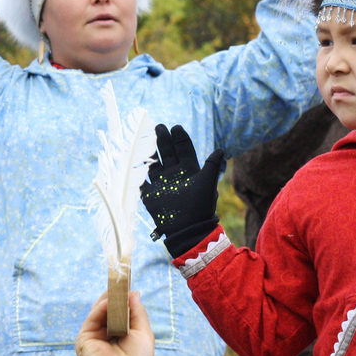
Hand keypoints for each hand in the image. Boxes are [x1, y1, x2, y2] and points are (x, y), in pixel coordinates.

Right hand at [75, 291, 154, 355]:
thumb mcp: (144, 333)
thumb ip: (138, 312)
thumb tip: (133, 292)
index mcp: (121, 336)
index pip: (121, 313)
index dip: (124, 301)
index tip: (128, 286)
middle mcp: (107, 334)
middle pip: (108, 310)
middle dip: (115, 297)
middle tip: (121, 283)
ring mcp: (95, 335)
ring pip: (99, 311)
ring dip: (108, 299)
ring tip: (117, 290)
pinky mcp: (85, 337)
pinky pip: (92, 317)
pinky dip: (100, 307)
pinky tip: (109, 302)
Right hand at [140, 124, 223, 256]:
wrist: (187, 229)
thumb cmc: (200, 206)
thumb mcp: (207, 183)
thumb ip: (211, 166)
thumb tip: (221, 149)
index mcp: (189, 170)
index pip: (184, 150)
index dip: (180, 138)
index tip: (176, 127)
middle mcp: (175, 175)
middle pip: (168, 153)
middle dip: (163, 139)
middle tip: (159, 126)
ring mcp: (162, 183)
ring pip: (155, 163)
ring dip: (151, 150)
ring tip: (147, 137)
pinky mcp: (151, 194)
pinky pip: (142, 180)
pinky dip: (138, 170)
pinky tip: (134, 159)